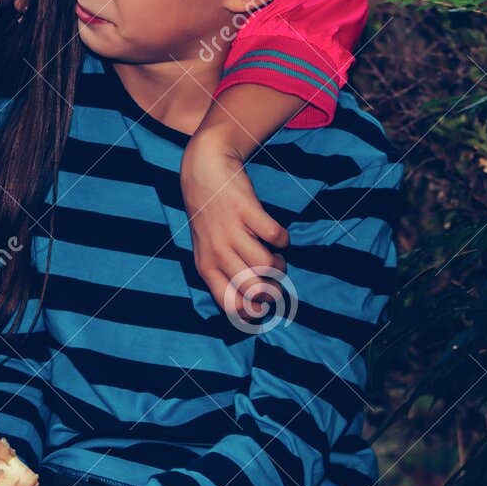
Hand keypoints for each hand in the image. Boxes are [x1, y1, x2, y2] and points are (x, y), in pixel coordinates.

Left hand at [180, 132, 287, 320]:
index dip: (252, 311)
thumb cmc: (209, 220)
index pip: (229, 304)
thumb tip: (255, 308)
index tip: (264, 306)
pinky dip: (283, 239)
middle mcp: (216, 251)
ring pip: (267, 265)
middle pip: (254, 289)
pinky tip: (273, 234)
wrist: (203, 173)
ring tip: (274, 256)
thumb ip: (225, 276)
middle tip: (274, 279)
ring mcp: (231, 231)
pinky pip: (277, 237)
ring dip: (279, 265)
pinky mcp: (247, 211)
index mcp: (205, 266)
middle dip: (273, 290)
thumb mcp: (207, 251)